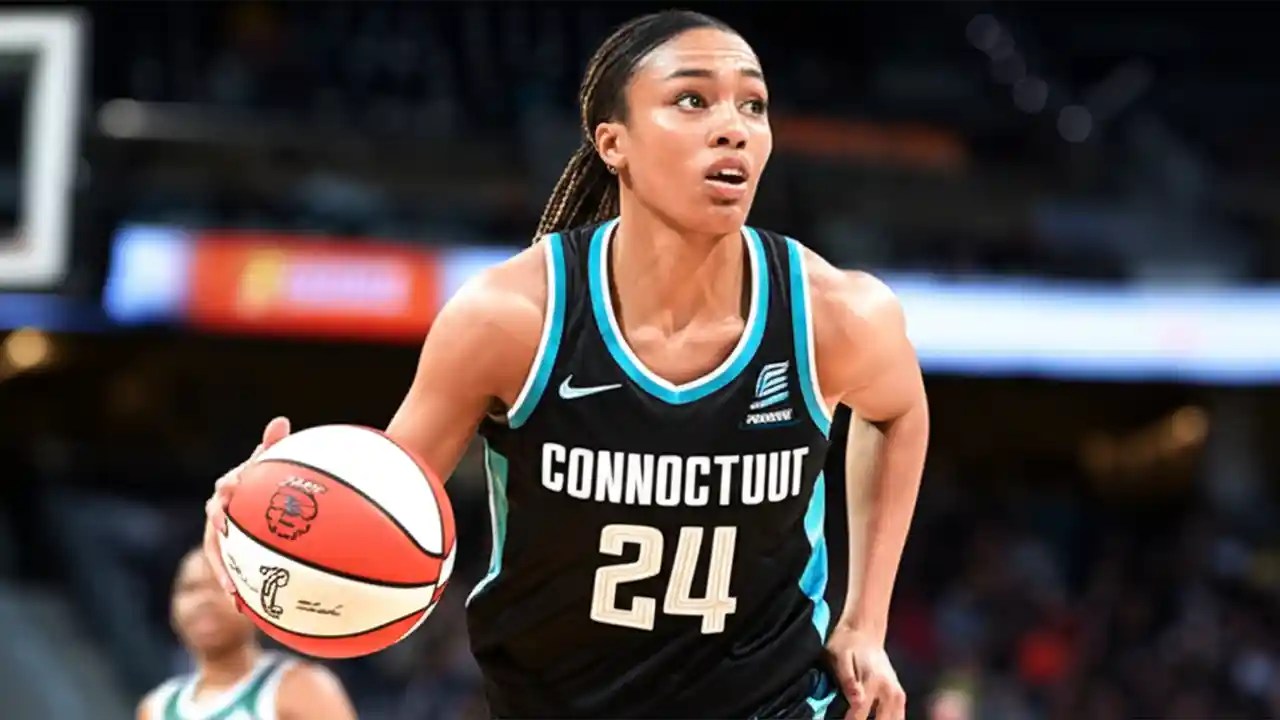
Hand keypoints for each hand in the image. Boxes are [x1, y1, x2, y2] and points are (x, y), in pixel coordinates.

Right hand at [202, 416, 291, 595]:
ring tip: (233, 590)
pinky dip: (234, 588)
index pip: (228, 486)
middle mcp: (221, 511)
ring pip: (217, 553)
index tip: (232, 489)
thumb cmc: (269, 481)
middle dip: (219, 531)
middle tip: (227, 537)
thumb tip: (279, 419)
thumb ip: (275, 447)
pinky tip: (244, 609)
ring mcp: (222, 534)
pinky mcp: (227, 555)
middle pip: (216, 521)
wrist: (264, 507)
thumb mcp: (273, 467)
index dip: (230, 486)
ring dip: (222, 570)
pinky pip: (228, 572)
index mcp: (232, 489)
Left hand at [826, 624, 905, 719]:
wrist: (864, 630)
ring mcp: (897, 693)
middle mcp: (890, 689)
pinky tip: (876, 718)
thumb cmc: (847, 642)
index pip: (861, 713)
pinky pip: (898, 716)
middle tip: (849, 718)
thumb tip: (856, 700)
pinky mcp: (899, 695)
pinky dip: (888, 719)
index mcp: (873, 680)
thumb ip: (847, 679)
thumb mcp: (839, 656)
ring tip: (857, 718)